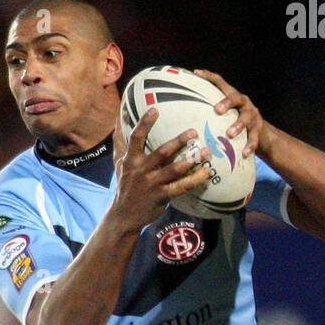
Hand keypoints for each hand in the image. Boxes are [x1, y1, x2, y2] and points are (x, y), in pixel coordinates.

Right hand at [110, 107, 212, 231]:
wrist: (123, 216)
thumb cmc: (125, 185)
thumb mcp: (119, 163)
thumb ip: (120, 141)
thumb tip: (118, 119)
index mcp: (131, 160)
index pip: (137, 138)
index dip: (145, 123)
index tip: (155, 109)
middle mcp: (141, 171)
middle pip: (161, 152)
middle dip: (178, 141)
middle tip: (193, 132)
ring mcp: (152, 184)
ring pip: (174, 170)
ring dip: (191, 160)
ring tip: (206, 151)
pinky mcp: (161, 196)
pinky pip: (181, 187)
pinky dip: (195, 180)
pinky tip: (206, 172)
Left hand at [193, 69, 272, 158]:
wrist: (262, 133)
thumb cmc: (236, 122)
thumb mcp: (226, 113)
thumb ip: (212, 109)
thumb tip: (185, 110)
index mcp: (233, 97)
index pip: (220, 83)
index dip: (209, 76)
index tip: (196, 73)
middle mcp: (244, 103)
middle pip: (235, 98)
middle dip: (226, 103)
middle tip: (217, 110)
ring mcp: (252, 116)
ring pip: (246, 118)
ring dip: (238, 125)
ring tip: (230, 133)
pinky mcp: (258, 130)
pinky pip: (254, 138)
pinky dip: (249, 145)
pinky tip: (244, 153)